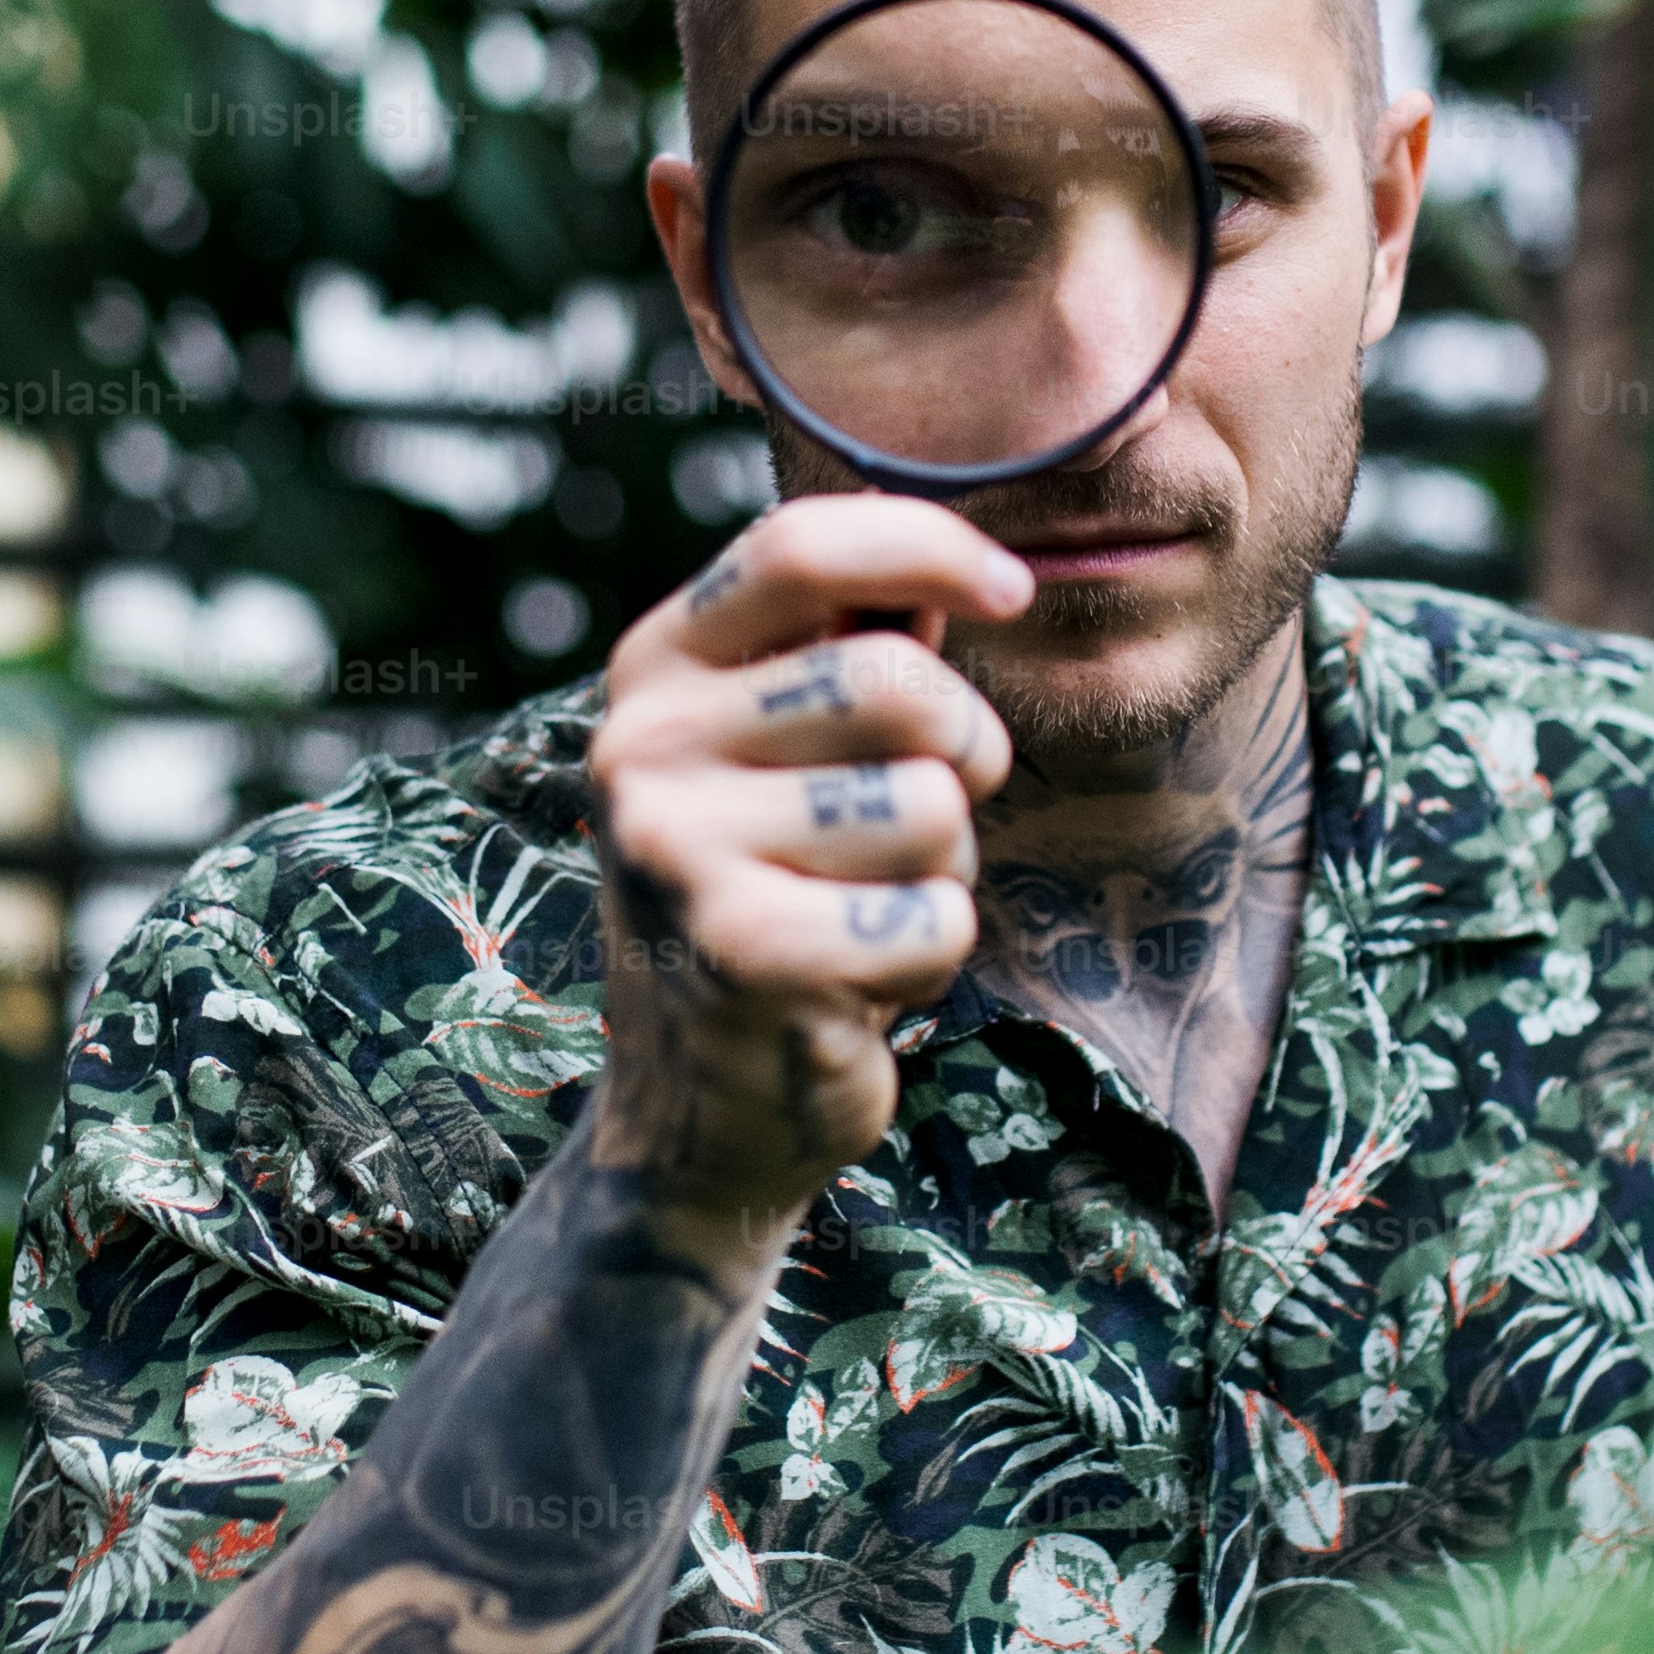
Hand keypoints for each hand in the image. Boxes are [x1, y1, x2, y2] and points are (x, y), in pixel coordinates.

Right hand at [581, 495, 1026, 1230]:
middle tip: (931, 812)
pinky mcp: (743, 956)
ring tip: (870, 906)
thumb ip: (851, 644)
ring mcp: (678, 854)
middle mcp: (642, 749)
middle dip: (964, 750)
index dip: (930, 546)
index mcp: (653, 671)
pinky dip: (932, 952)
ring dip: (943, 868)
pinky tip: (863, 979)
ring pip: (927, 808)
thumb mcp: (783, 750)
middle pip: (897, 681)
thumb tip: (970, 558)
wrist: (696, 1107)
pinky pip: (934, 915)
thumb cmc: (775, 892)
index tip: (1012, 592)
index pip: (798, 546)